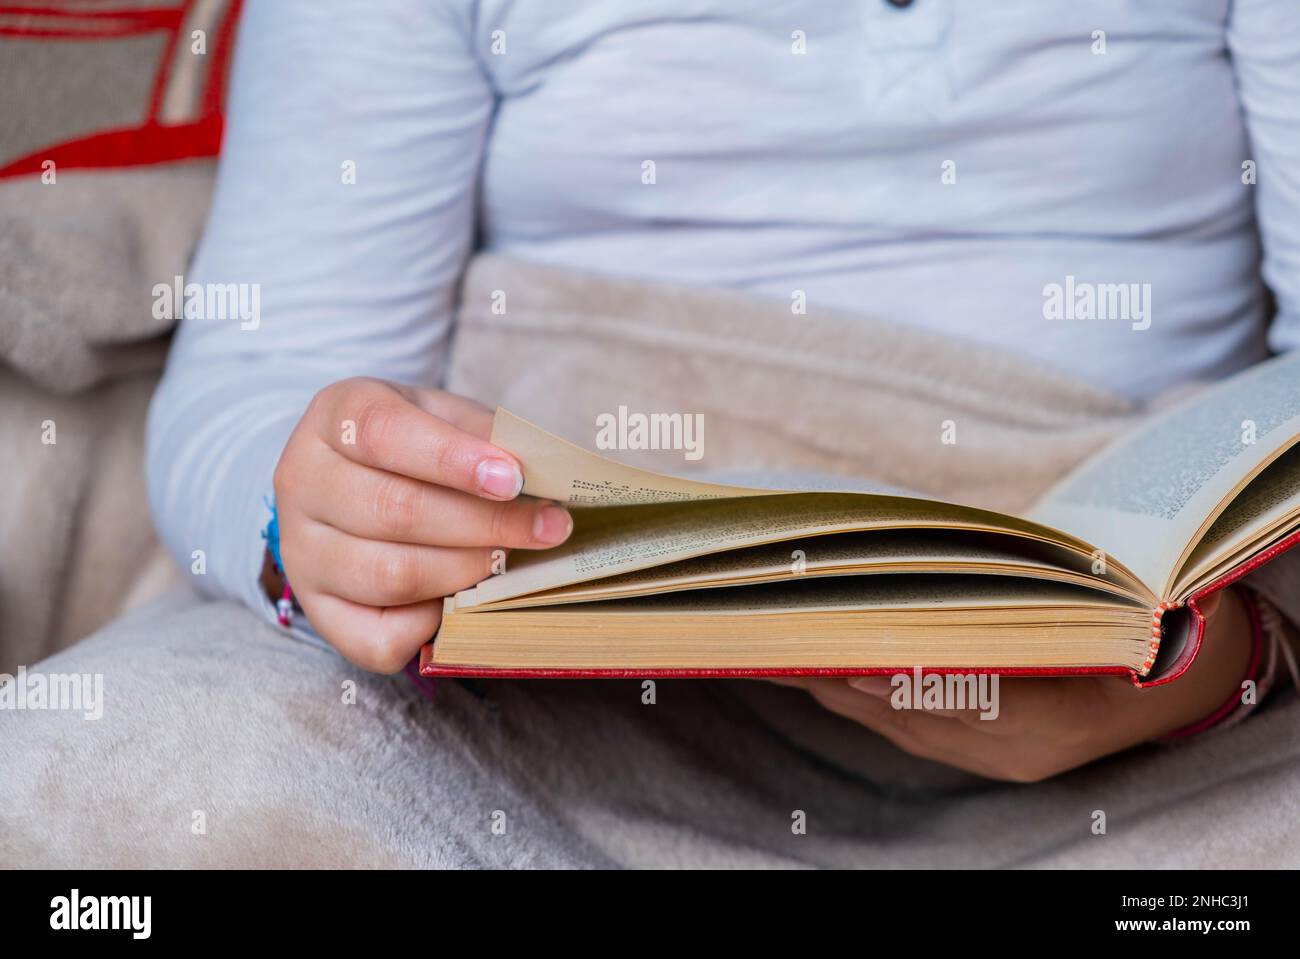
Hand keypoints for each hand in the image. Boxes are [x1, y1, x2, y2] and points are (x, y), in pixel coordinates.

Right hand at [273, 377, 572, 672]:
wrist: (358, 476)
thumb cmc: (416, 443)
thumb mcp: (446, 416)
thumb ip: (486, 437)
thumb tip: (542, 474)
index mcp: (335, 417)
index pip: (385, 434)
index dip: (454, 460)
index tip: (514, 478)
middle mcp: (302, 483)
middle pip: (395, 511)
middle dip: (485, 524)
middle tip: (548, 527)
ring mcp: (302, 553)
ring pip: (390, 576)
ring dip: (467, 572)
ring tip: (513, 561)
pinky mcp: (318, 611)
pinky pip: (374, 639)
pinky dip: (428, 628)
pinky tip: (460, 601)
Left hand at [774, 588, 1253, 781]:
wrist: (1183, 683)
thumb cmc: (1149, 626)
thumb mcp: (1122, 605)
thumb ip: (1054, 596)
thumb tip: (972, 554)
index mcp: (1069, 715)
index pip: (975, 698)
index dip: (908, 676)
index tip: (848, 654)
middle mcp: (1025, 750)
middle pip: (919, 715)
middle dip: (847, 677)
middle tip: (787, 640)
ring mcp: (1003, 760)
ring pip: (903, 726)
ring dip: (843, 688)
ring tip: (785, 650)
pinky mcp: (986, 756)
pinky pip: (910, 729)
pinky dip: (865, 698)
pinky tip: (824, 669)